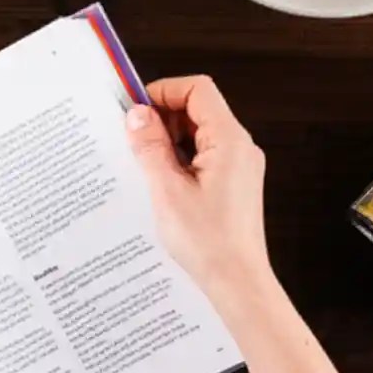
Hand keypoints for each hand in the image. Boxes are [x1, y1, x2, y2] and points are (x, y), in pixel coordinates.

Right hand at [124, 75, 272, 302]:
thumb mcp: (167, 190)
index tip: (136, 108)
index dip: (164, 91)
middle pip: (198, 109)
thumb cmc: (209, 243)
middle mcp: (239, 148)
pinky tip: (158, 183)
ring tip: (144, 167)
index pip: (198, 90)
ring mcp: (238, 166)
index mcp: (229, 141)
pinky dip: (178, 161)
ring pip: (198, 135)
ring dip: (168, 142)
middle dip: (162, 119)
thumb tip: (137, 115)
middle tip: (132, 140)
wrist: (237, 282)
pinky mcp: (232, 184)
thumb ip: (151, 147)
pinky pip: (202, 157)